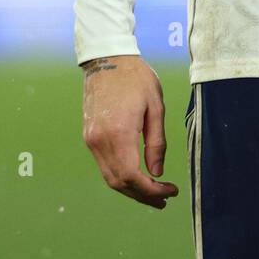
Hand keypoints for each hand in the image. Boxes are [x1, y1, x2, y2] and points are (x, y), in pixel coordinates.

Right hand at [81, 55, 179, 208]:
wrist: (107, 58)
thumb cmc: (136, 78)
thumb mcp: (156, 106)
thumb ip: (156, 142)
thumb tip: (157, 173)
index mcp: (119, 132)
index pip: (132, 176)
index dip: (151, 191)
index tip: (170, 191)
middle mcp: (100, 140)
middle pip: (119, 183)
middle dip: (142, 196)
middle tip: (165, 199)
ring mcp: (91, 140)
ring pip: (110, 177)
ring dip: (131, 189)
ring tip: (153, 193)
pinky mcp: (88, 136)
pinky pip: (104, 165)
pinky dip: (121, 176)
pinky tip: (137, 176)